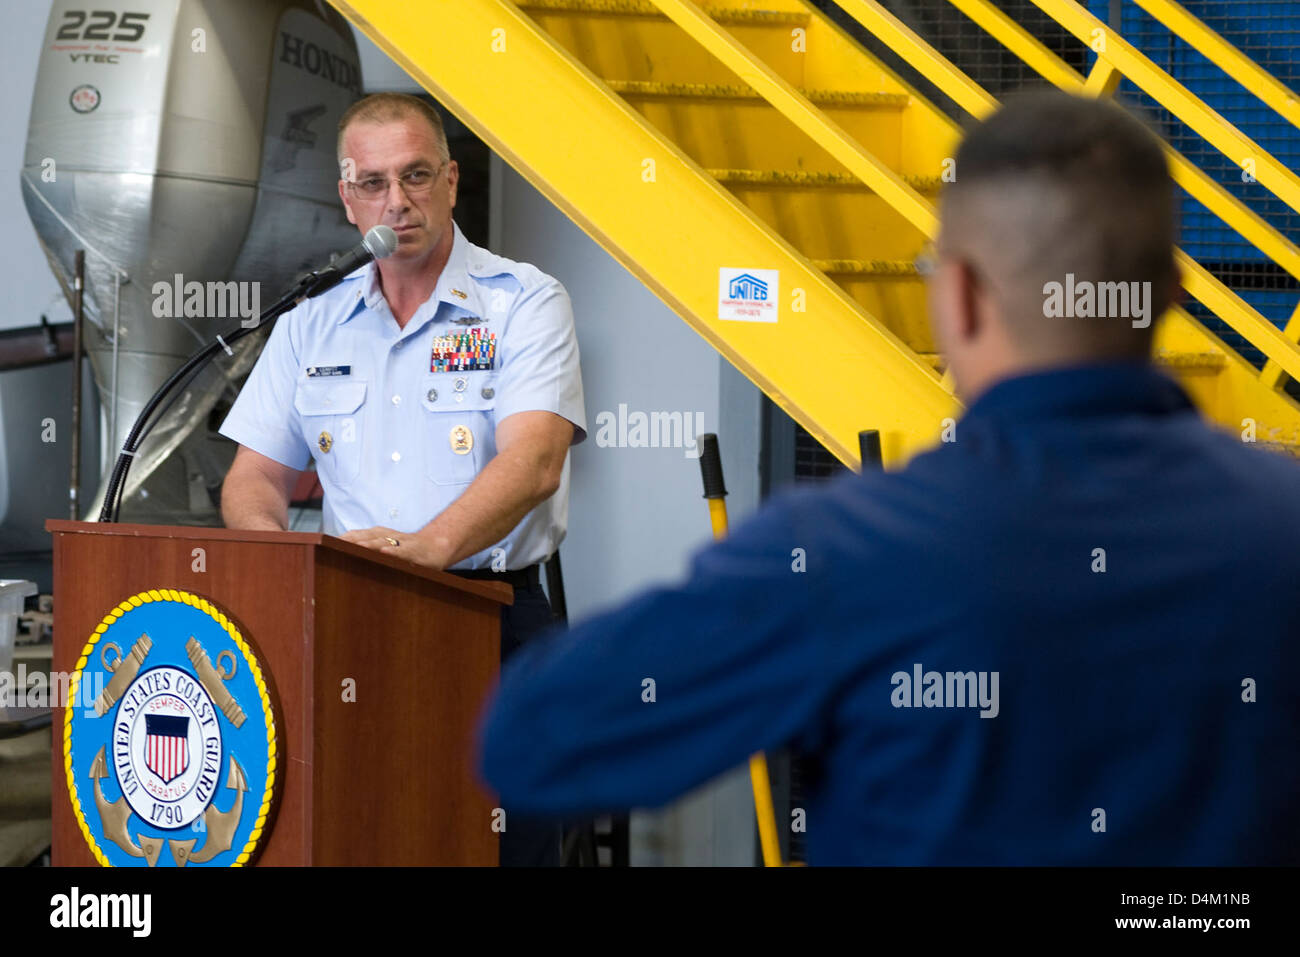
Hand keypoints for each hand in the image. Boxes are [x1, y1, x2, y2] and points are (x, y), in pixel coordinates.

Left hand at [338, 526, 453, 569]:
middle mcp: (388, 536)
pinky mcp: (414, 551)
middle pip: (366, 536)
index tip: (324, 544)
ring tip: (356, 547)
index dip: (342, 539)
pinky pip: (403, 550)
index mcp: (378, 535)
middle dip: (350, 541)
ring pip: (382, 542)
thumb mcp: (386, 548)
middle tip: (332, 546)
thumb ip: (368, 550)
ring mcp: (401, 542)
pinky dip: (394, 550)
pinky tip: (385, 552)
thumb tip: (343, 556)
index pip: (356, 535)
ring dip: (369, 544)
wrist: (437, 546)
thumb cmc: (407, 549)